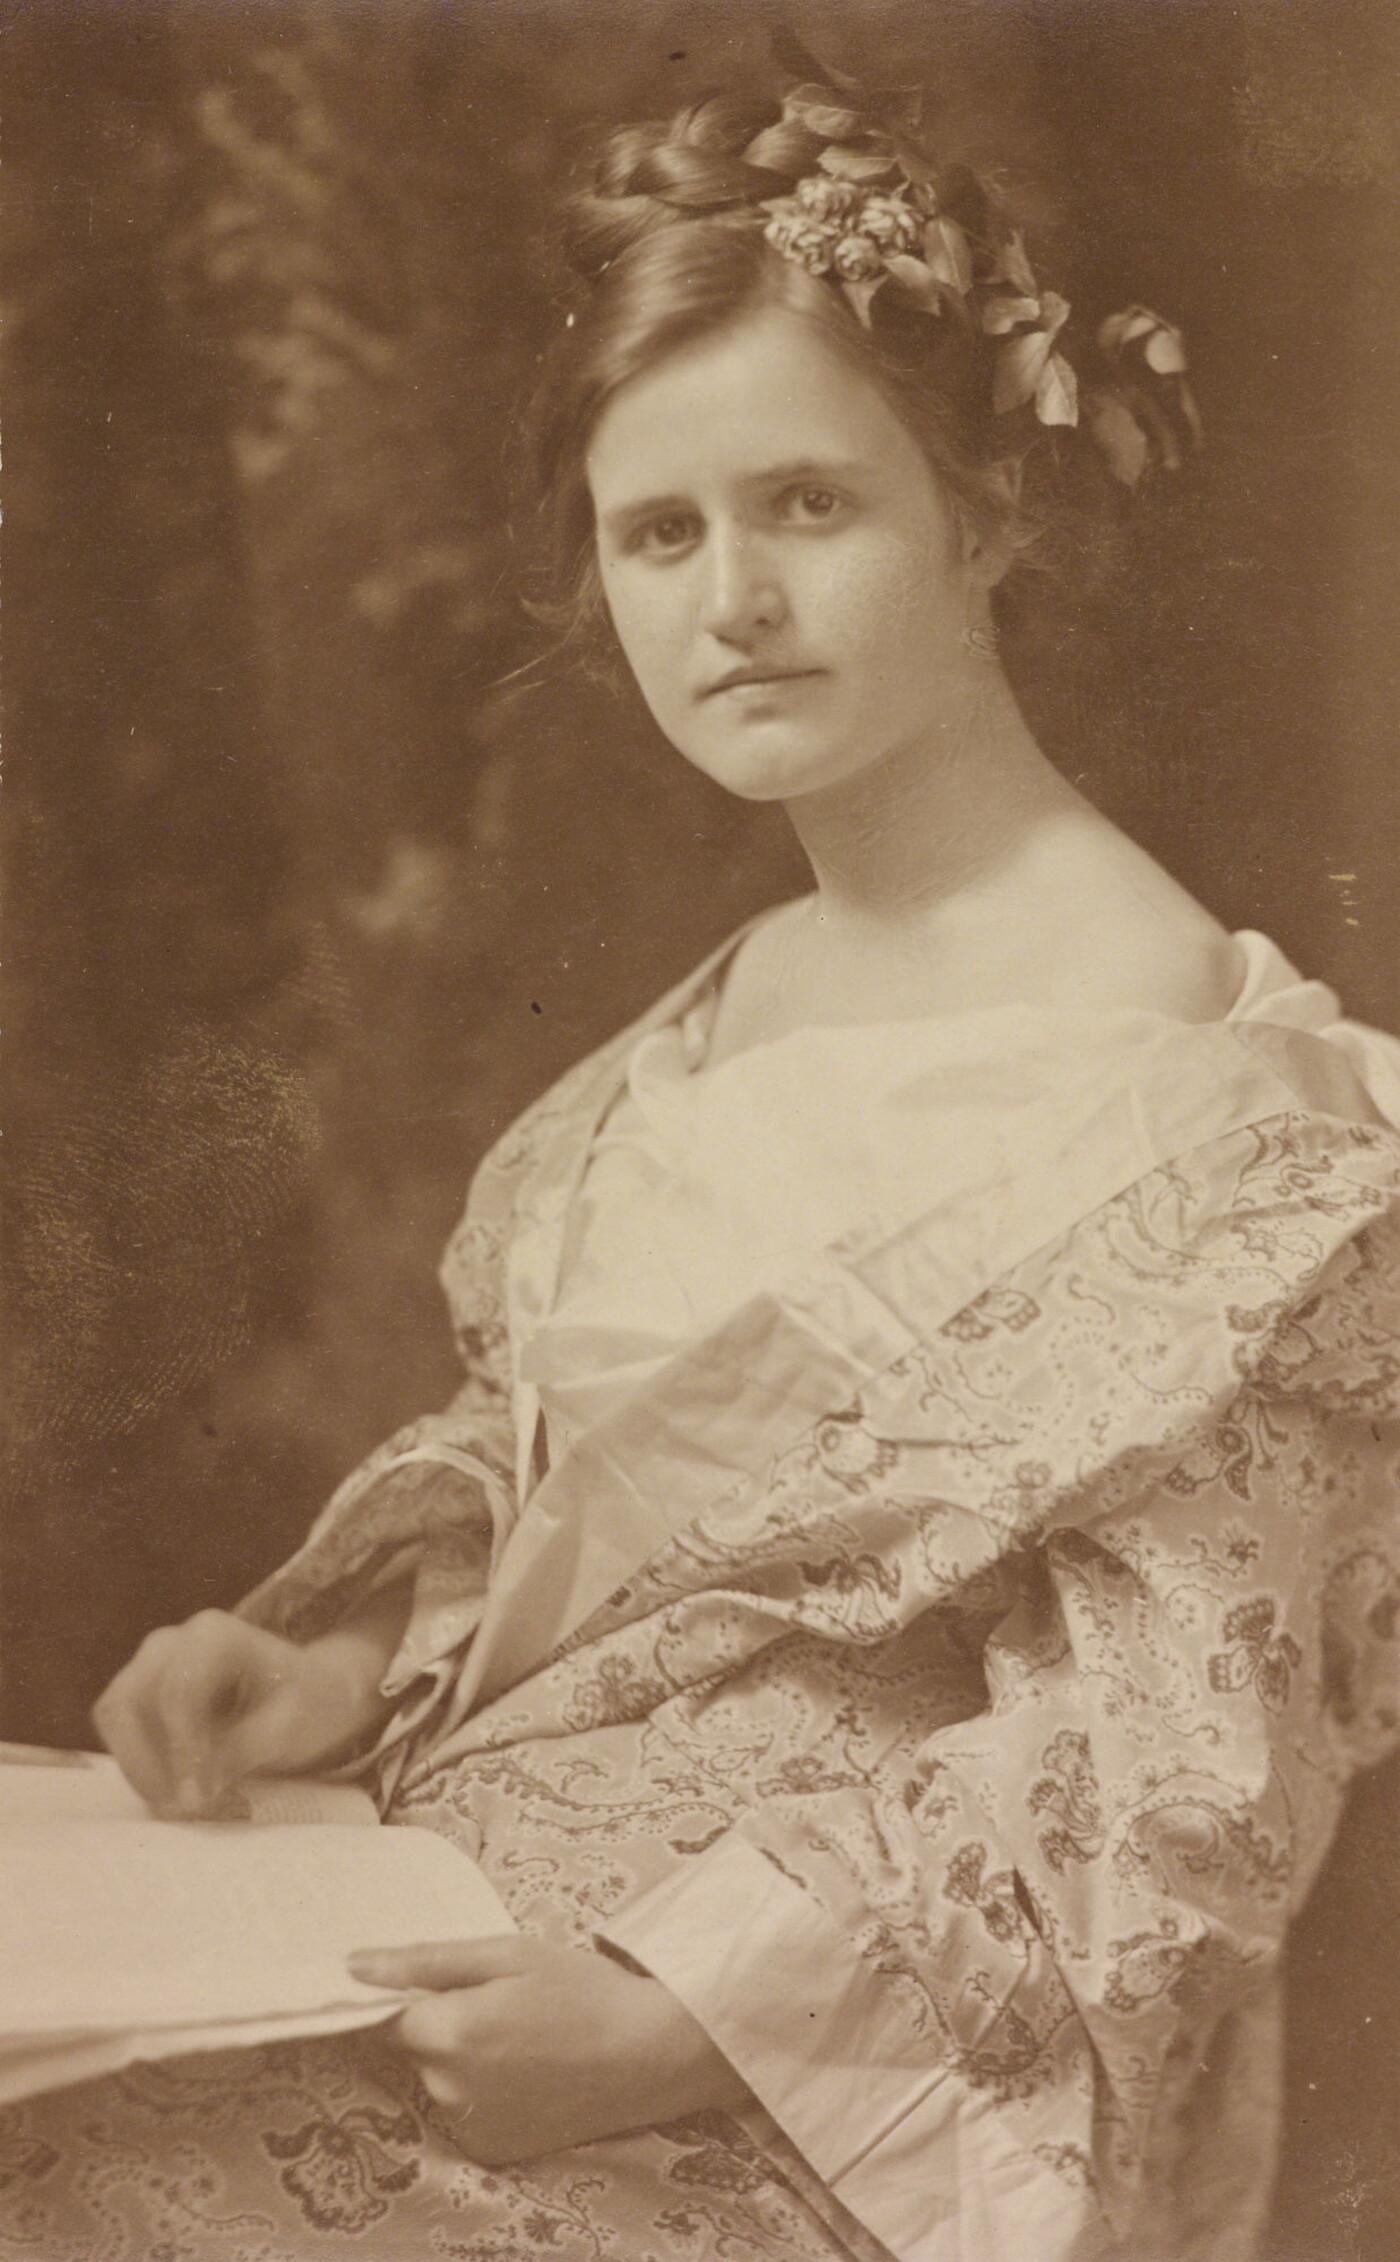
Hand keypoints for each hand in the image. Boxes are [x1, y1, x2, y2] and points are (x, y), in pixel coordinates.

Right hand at [92, 1589, 407, 1816]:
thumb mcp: (291, 1724)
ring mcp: (149, 1664)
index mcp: (216, 1635)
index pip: (179, 1690)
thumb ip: (246, 1749)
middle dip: (148, 1763)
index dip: (182, 1748)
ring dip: (138, 1768)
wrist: (304, 1691)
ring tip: (178, 1806)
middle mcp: (172, 1641)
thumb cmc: (303, 1701)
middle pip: (130, 1700)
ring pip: (114, 1717)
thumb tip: (196, 1789)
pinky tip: (172, 1790)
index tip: (199, 1796)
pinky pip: (117, 1731)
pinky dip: (136, 1765)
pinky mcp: (138, 1692)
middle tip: (181, 1809)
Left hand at [348, 1936, 751, 2162]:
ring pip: (437, 2079)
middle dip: (438, 2023)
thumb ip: (425, 1961)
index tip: (424, 1983)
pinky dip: (479, 2091)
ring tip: (519, 2035)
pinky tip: (524, 2071)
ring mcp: (468, 2126)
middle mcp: (448, 2088)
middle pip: (412, 2048)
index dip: (397, 1996)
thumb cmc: (582, 1989)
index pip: (380, 2017)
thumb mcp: (508, 1953)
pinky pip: (461, 2111)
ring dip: (458, 2058)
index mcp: (449, 2033)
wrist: (648, 2053)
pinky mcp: (489, 2151)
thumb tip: (351, 1966)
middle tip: (498, 2001)